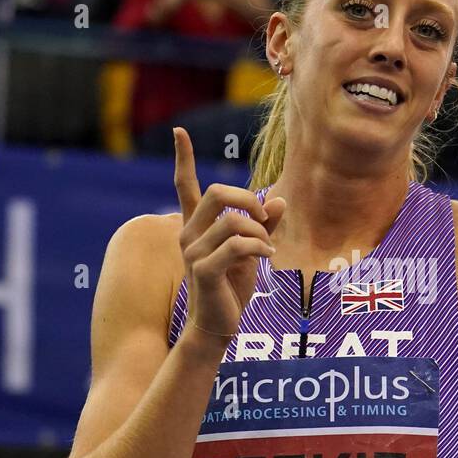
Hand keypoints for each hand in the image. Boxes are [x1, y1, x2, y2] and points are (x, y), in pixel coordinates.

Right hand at [173, 127, 284, 342]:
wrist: (218, 325)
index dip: (183, 158)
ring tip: (267, 250)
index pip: (184, 185)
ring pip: (234, 222)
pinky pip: (238, 245)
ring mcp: (193, 252)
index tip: (178, 131)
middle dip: (249, 200)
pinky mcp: (204, 270)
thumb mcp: (251, 251)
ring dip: (260, 233)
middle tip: (264, 219)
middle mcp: (188, 234)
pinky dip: (260, 248)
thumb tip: (279, 199)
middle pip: (219, 193)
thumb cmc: (232, 287)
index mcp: (196, 226)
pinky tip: (267, 258)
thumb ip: (263, 225)